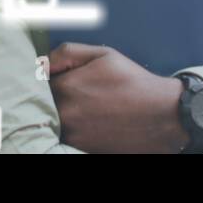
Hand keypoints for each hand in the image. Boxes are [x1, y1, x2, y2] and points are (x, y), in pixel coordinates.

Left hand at [47, 43, 188, 153]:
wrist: (163, 116)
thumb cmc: (133, 82)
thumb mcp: (103, 55)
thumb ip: (67, 53)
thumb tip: (42, 62)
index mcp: (66, 88)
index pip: (39, 81)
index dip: (48, 77)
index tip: (59, 76)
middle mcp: (64, 115)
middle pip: (43, 103)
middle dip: (52, 96)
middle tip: (76, 92)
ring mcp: (73, 136)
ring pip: (52, 121)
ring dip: (60, 113)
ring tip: (85, 107)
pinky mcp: (82, 150)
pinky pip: (65, 136)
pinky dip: (71, 128)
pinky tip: (88, 121)